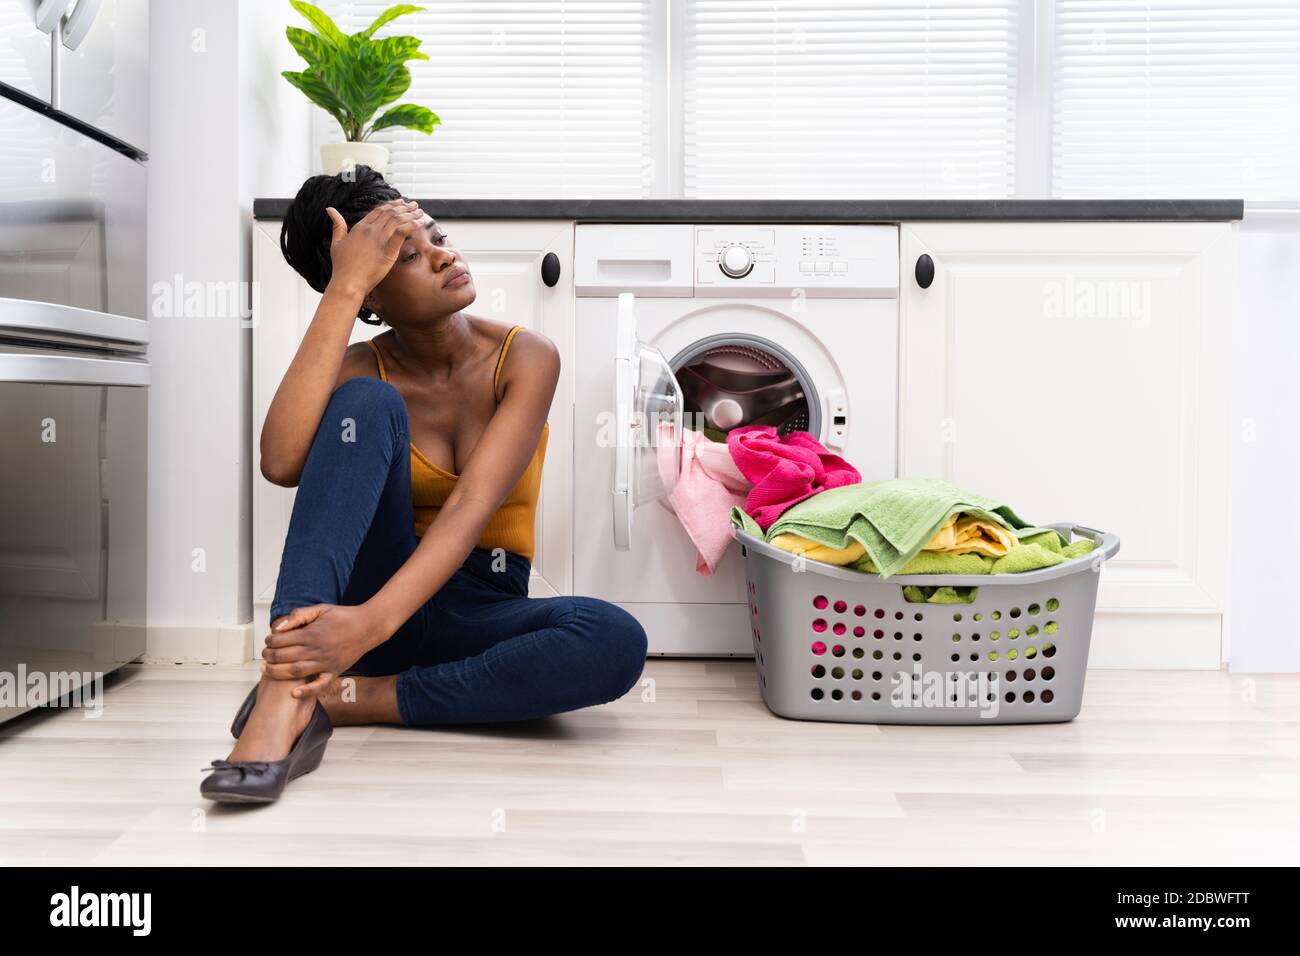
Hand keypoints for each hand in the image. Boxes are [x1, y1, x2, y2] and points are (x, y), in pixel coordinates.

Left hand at [262, 604, 380, 698]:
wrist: (367, 626)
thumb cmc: (343, 617)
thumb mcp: (320, 608)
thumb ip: (298, 615)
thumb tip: (278, 627)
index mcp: (311, 633)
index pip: (281, 640)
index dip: (270, 641)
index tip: (268, 641)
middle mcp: (316, 649)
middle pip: (284, 657)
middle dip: (269, 656)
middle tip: (265, 654)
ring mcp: (325, 662)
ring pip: (295, 672)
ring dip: (277, 672)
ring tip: (267, 669)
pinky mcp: (334, 671)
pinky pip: (319, 685)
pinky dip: (306, 691)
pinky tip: (294, 693)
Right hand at [324, 198, 425, 299]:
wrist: (348, 282)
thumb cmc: (341, 267)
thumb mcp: (336, 242)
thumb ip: (337, 225)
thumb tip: (330, 209)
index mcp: (359, 227)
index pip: (378, 211)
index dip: (391, 205)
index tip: (400, 203)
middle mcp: (370, 230)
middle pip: (390, 212)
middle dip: (404, 207)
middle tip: (414, 204)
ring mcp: (379, 239)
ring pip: (398, 219)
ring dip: (411, 214)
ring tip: (420, 212)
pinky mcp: (388, 249)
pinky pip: (403, 231)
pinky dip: (412, 224)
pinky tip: (420, 222)